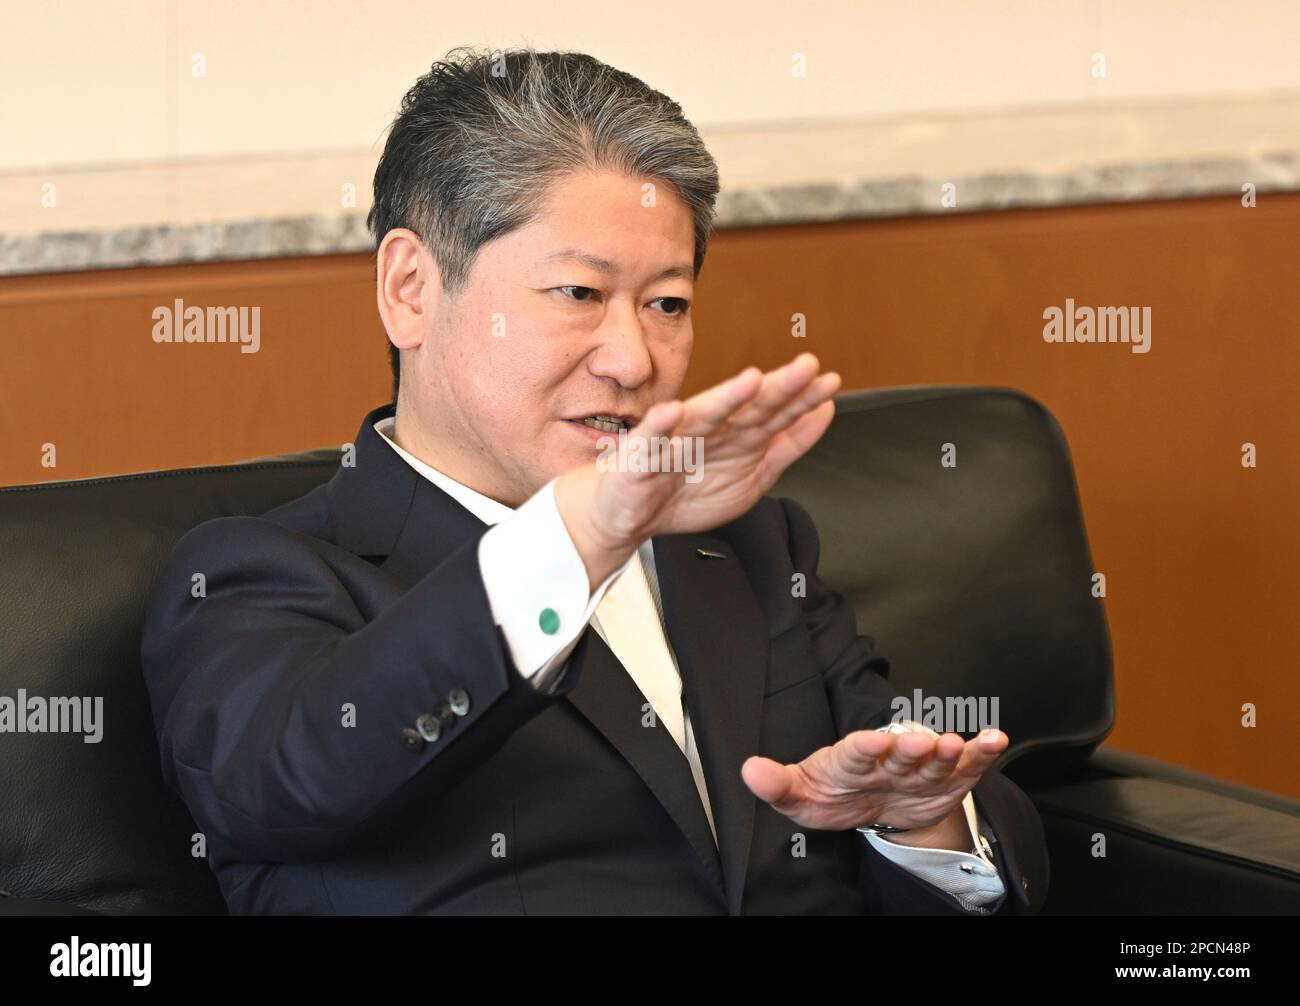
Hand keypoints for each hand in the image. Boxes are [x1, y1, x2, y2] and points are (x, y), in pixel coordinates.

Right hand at [556, 352, 840, 585]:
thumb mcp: (753, 473)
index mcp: (738, 434)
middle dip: (776, 388)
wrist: (628, 513)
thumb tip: (826, 410)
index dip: (802, 398)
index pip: (776, 413)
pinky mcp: (642, 456)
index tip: (829, 382)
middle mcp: (711, 430)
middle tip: (805, 368)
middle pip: (748, 408)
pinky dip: (659, 426)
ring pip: (704, 417)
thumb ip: (789, 442)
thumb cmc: (685, 487)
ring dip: (726, 398)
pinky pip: (651, 440)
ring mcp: (677, 440)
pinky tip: (671, 413)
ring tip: (750, 382)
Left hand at [740, 727, 1008, 832]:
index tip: (870, 741)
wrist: (871, 804)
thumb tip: (749, 770)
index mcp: (851, 761)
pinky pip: (968, 765)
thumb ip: (777, 785)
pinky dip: (983, 752)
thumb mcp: (801, 796)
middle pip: (899, 754)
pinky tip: (997, 739)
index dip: (863, 747)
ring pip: (934, 760)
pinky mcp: (948, 779)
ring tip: (956, 744)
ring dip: (946, 751)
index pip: (855, 752)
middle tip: (918, 743)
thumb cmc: (833, 794)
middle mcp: (888, 760)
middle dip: (908, 749)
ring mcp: (920, 768)